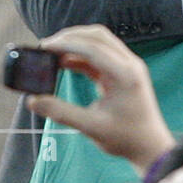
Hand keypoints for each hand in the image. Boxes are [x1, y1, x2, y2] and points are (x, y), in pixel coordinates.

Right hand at [24, 24, 174, 172]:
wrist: (149, 146)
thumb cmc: (126, 138)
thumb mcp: (91, 127)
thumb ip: (61, 112)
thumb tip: (33, 101)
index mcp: (125, 74)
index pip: (94, 47)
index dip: (67, 44)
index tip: (45, 46)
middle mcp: (129, 64)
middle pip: (98, 36)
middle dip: (71, 37)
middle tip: (47, 45)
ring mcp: (127, 67)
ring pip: (99, 43)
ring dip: (76, 44)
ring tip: (51, 54)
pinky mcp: (122, 73)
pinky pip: (100, 56)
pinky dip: (81, 56)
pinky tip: (63, 64)